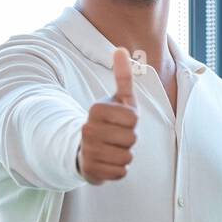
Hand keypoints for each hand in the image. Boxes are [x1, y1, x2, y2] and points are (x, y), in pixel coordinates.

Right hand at [77, 46, 137, 184]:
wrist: (87, 149)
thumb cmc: (110, 122)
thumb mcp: (119, 99)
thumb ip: (123, 77)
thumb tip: (121, 49)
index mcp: (96, 109)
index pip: (134, 119)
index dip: (133, 122)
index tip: (121, 121)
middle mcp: (88, 129)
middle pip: (132, 139)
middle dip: (130, 139)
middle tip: (117, 136)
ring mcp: (88, 151)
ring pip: (127, 157)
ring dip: (125, 155)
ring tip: (113, 148)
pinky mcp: (90, 171)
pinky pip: (120, 173)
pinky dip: (119, 169)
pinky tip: (108, 162)